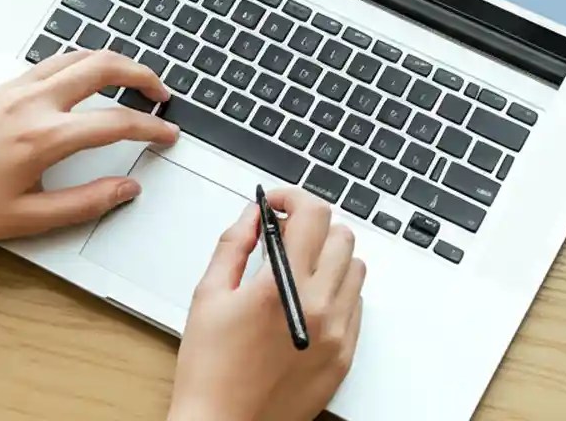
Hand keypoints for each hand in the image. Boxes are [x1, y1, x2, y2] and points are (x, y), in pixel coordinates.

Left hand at [0, 50, 178, 243]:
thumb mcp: (28, 219)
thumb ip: (86, 203)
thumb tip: (126, 189)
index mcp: (43, 138)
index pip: (116, 122)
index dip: (152, 127)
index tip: (168, 133)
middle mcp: (32, 103)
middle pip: (103, 67)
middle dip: (142, 76)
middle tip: (161, 94)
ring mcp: (14, 89)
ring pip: (78, 56)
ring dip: (113, 63)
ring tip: (132, 82)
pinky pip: (52, 63)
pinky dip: (82, 63)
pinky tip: (87, 81)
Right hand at [169, 188, 365, 420]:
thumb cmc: (209, 368)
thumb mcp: (209, 295)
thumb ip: (234, 244)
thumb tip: (253, 216)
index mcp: (282, 287)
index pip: (312, 215)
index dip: (293, 198)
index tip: (277, 204)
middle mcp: (319, 307)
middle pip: (341, 236)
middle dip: (311, 227)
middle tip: (283, 237)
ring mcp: (337, 334)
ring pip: (356, 268)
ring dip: (329, 258)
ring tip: (297, 270)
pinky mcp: (345, 356)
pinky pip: (357, 306)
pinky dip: (337, 293)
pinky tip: (307, 302)